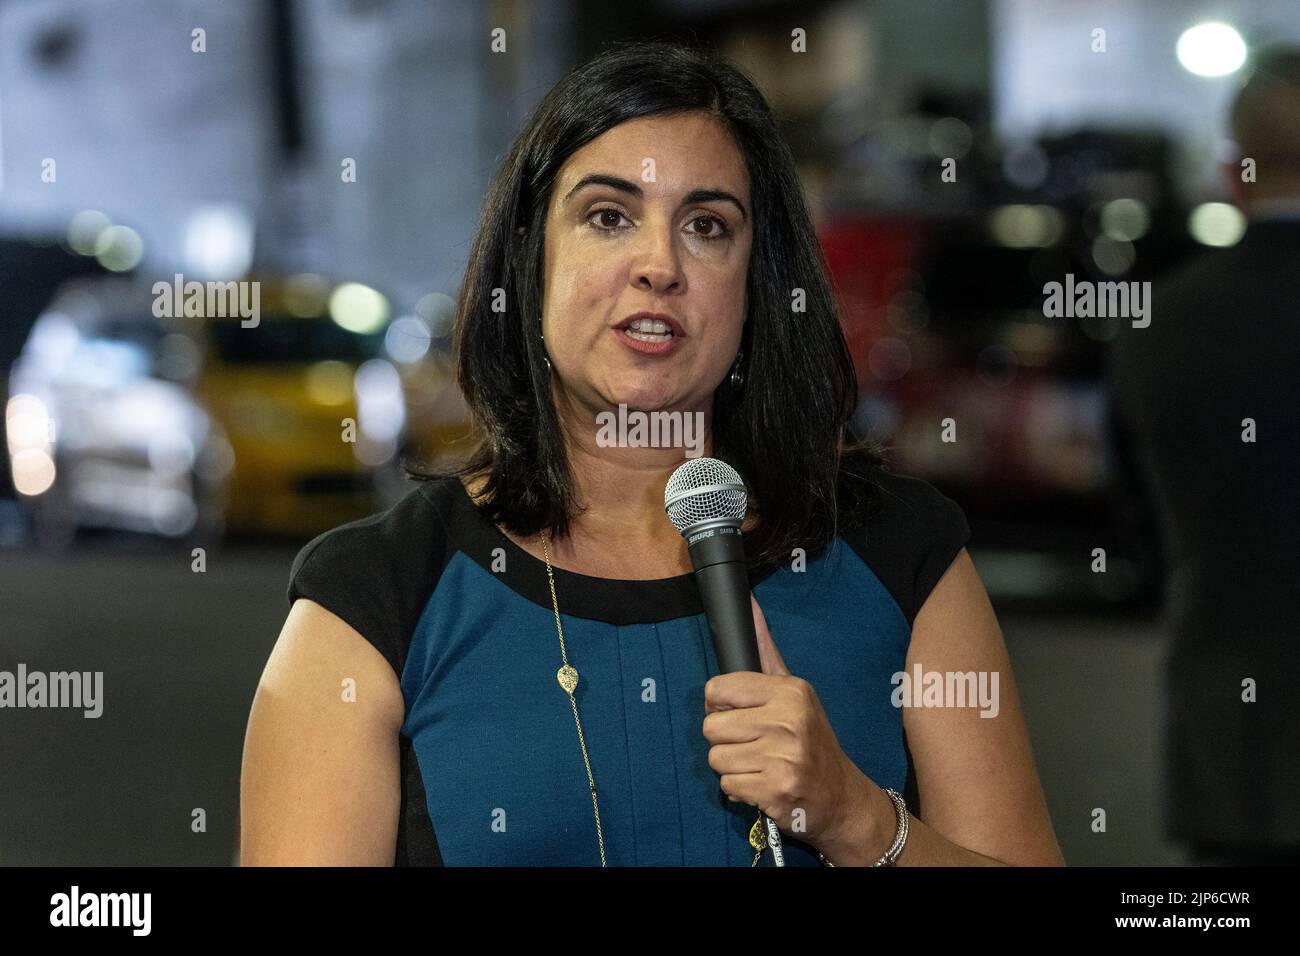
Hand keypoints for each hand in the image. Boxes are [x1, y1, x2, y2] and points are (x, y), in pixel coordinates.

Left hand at [702, 595, 887, 849]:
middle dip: (725, 739)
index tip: (740, 714)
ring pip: (716, 759)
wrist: (841, 796)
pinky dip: (740, 789)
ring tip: (759, 764)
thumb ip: (766, 651)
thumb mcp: (794, 692)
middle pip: (710, 727)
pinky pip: (727, 786)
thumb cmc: (810, 739)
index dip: (721, 705)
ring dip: (732, 766)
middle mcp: (787, 721)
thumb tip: (749, 605)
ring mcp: (783, 759)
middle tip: (753, 743)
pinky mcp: (775, 792)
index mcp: (790, 691)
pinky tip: (763, 784)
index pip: (716, 689)